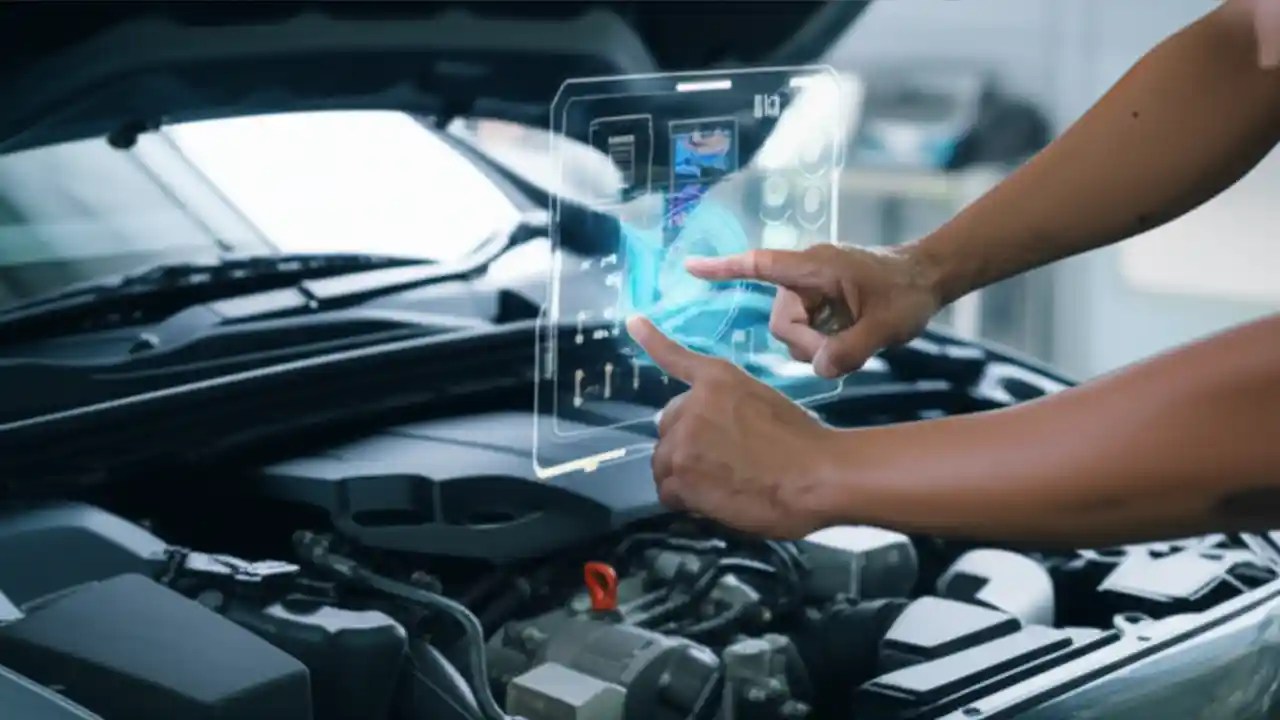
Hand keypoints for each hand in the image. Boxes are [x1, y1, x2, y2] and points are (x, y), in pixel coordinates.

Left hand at [627, 315, 840, 538]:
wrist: (815, 475)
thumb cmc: (803, 442)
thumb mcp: (763, 402)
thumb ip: (727, 408)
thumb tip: (708, 436)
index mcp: (717, 379)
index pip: (676, 359)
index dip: (652, 340)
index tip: (632, 322)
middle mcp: (692, 405)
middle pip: (668, 428)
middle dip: (686, 445)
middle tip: (721, 463)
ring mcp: (683, 441)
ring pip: (664, 464)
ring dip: (684, 476)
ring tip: (721, 487)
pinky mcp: (681, 478)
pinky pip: (667, 493)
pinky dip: (686, 501)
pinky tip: (713, 503)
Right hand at [686, 244, 941, 377]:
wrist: (930, 279)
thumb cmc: (908, 292)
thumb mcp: (887, 325)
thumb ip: (853, 349)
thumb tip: (820, 369)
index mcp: (816, 267)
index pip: (761, 265)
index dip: (724, 268)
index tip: (689, 268)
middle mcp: (807, 277)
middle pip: (783, 322)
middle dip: (809, 344)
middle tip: (847, 350)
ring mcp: (814, 292)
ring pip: (794, 333)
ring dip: (819, 346)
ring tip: (857, 342)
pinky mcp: (821, 305)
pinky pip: (808, 333)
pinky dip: (824, 343)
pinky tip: (852, 339)